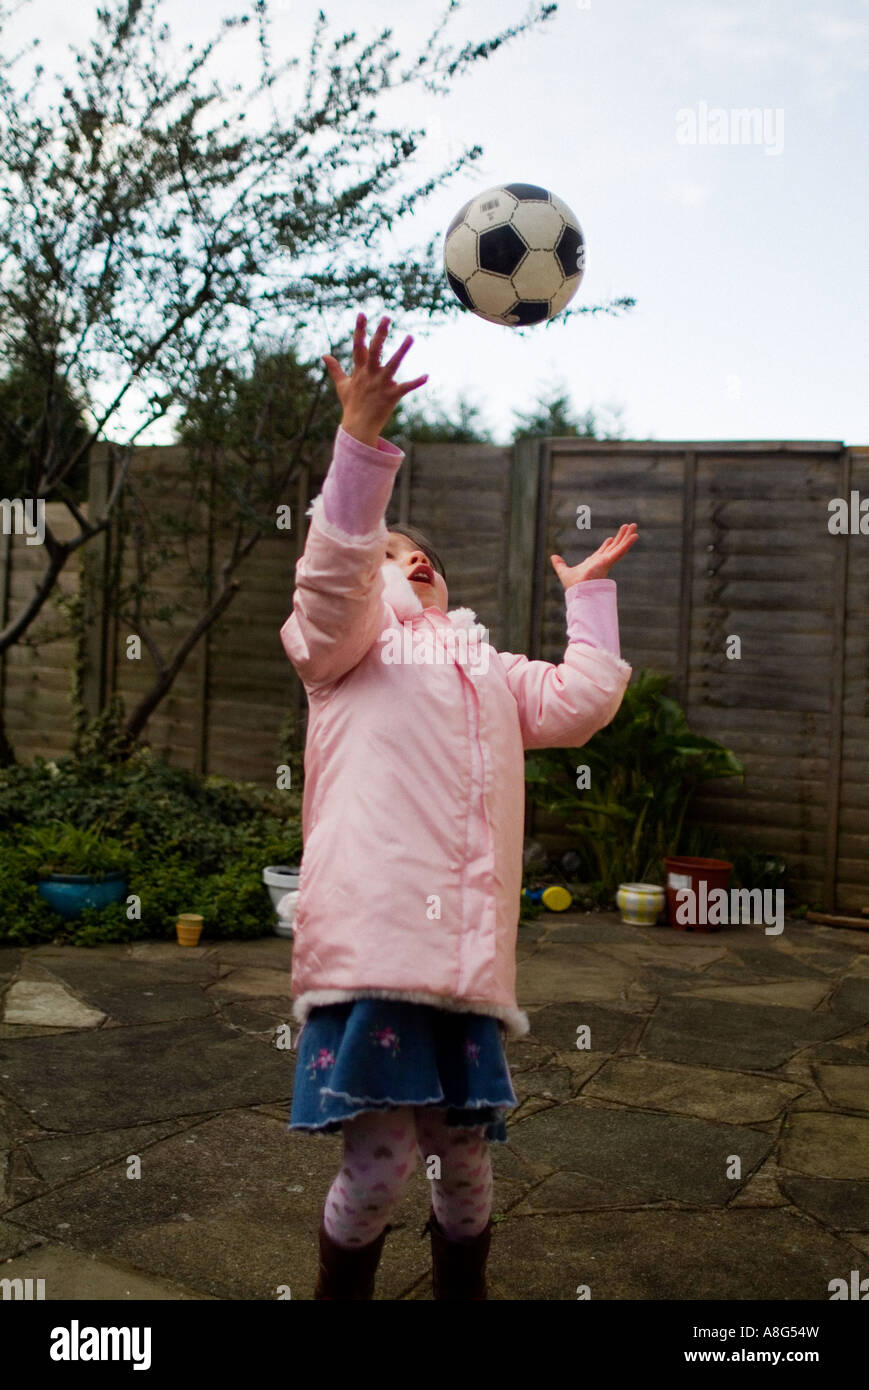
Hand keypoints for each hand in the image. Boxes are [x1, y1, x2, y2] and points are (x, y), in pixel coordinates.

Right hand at [323, 313, 427, 446]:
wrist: (358, 427)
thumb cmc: (351, 405)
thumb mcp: (342, 385)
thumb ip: (335, 369)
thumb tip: (324, 355)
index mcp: (359, 370)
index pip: (358, 346)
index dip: (360, 330)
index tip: (362, 314)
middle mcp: (370, 375)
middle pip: (374, 350)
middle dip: (380, 334)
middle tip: (386, 318)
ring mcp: (381, 384)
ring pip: (392, 364)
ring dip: (402, 351)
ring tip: (410, 337)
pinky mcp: (391, 395)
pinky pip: (405, 387)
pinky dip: (416, 382)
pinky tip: (426, 376)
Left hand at [550, 523, 638, 587]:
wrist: (578, 591)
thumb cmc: (573, 586)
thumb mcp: (564, 571)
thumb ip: (559, 564)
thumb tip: (553, 557)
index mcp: (594, 563)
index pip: (603, 552)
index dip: (607, 545)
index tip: (611, 538)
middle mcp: (602, 561)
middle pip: (614, 546)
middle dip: (621, 537)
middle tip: (627, 527)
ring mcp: (607, 561)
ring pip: (620, 546)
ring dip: (627, 536)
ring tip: (634, 525)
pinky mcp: (608, 561)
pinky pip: (621, 550)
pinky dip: (628, 543)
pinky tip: (635, 536)